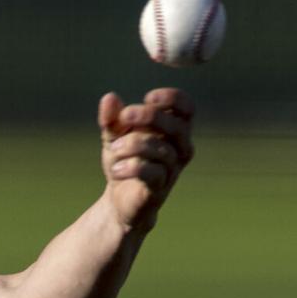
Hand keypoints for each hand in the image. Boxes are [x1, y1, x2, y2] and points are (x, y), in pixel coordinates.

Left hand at [98, 88, 194, 231]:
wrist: (118, 200)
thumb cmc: (124, 161)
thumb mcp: (114, 135)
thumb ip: (112, 118)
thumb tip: (109, 97)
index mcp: (173, 130)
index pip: (187, 108)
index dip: (172, 98)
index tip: (148, 98)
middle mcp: (179, 148)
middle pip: (177, 126)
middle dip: (149, 116)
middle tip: (124, 116)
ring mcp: (172, 170)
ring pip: (161, 150)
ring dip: (132, 144)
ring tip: (113, 150)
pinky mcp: (159, 189)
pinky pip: (152, 173)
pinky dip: (131, 167)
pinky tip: (116, 170)